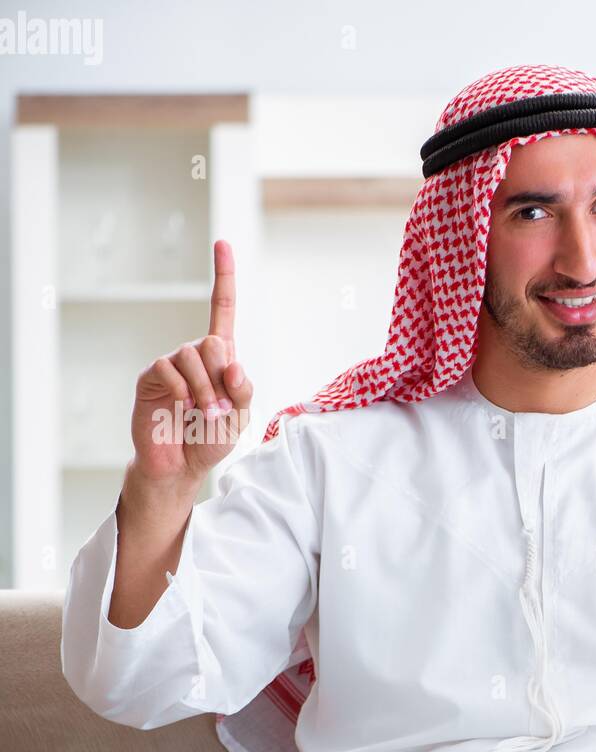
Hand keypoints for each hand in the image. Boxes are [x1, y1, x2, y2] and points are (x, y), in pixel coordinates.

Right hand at [130, 239, 252, 484]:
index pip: (222, 311)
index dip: (223, 278)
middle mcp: (196, 355)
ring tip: (206, 414)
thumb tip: (235, 363)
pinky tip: (183, 407)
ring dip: (206, 389)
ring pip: (192, 355)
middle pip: (213, 342)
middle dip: (223, 378)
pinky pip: (168, 368)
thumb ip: (243, 391)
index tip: (222, 242)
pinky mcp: (151, 376)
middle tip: (221, 408)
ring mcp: (172, 364)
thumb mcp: (239, 418)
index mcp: (222, 359)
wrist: (179, 465)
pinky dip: (182, 389)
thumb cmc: (210, 439)